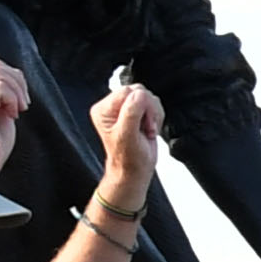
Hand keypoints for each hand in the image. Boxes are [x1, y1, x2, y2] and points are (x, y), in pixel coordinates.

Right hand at [0, 58, 30, 176]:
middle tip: (24, 103)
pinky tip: (12, 115)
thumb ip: (5, 97)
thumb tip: (17, 82)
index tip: (22, 100)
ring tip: (19, 109)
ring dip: (16, 89)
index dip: (14, 78)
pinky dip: (12, 99)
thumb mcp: (2, 114)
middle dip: (17, 80)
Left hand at [87, 79, 166, 205]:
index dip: (141, 104)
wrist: (135, 170)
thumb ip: (132, 112)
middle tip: (145, 127)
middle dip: (149, 110)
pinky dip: (157, 117)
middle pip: (139, 92)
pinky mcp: (138, 113)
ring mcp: (126, 110)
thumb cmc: (128, 159)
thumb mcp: (127, 135)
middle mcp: (113, 107)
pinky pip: (154, 105)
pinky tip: (150, 129)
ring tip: (147, 130)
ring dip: (154, 115)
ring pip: (149, 97)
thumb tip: (139, 94)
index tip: (143, 121)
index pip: (127, 91)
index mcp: (104, 110)